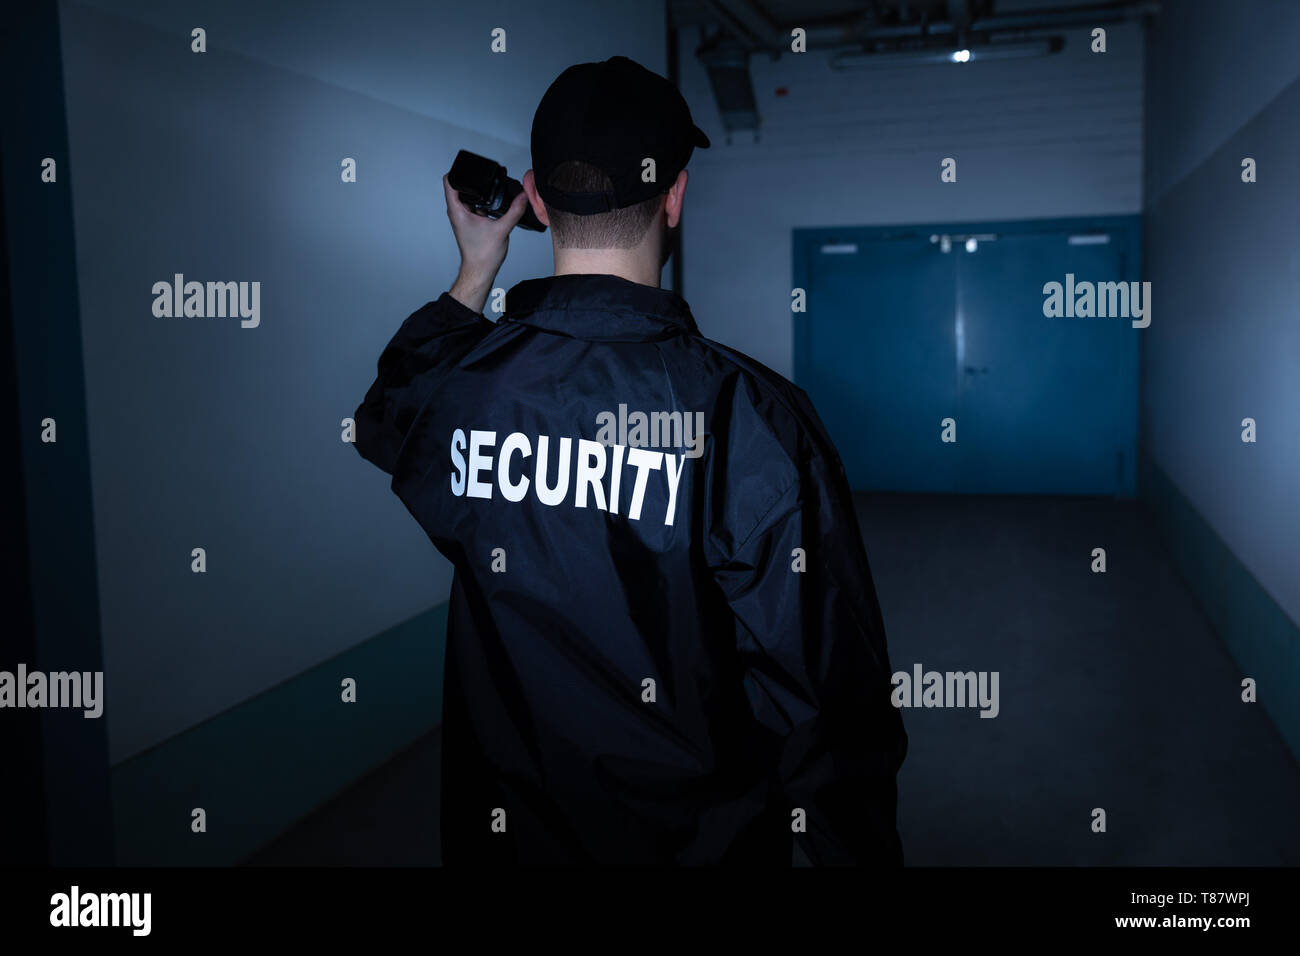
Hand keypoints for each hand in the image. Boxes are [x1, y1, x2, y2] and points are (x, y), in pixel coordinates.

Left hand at [442, 173, 528, 312]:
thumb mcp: (502, 229)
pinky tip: (495, 205)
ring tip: (493, 191)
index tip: (469, 166)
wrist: (480, 271)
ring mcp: (463, 217)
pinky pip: (476, 206)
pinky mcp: (470, 222)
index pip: (449, 182)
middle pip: (461, 186)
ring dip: (480, 192)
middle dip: (474, 180)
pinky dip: (484, 203)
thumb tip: (523, 196)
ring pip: (470, 197)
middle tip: (487, 177)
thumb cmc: (482, 255)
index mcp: (457, 210)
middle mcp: (457, 212)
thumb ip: (514, 211)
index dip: (458, 170)